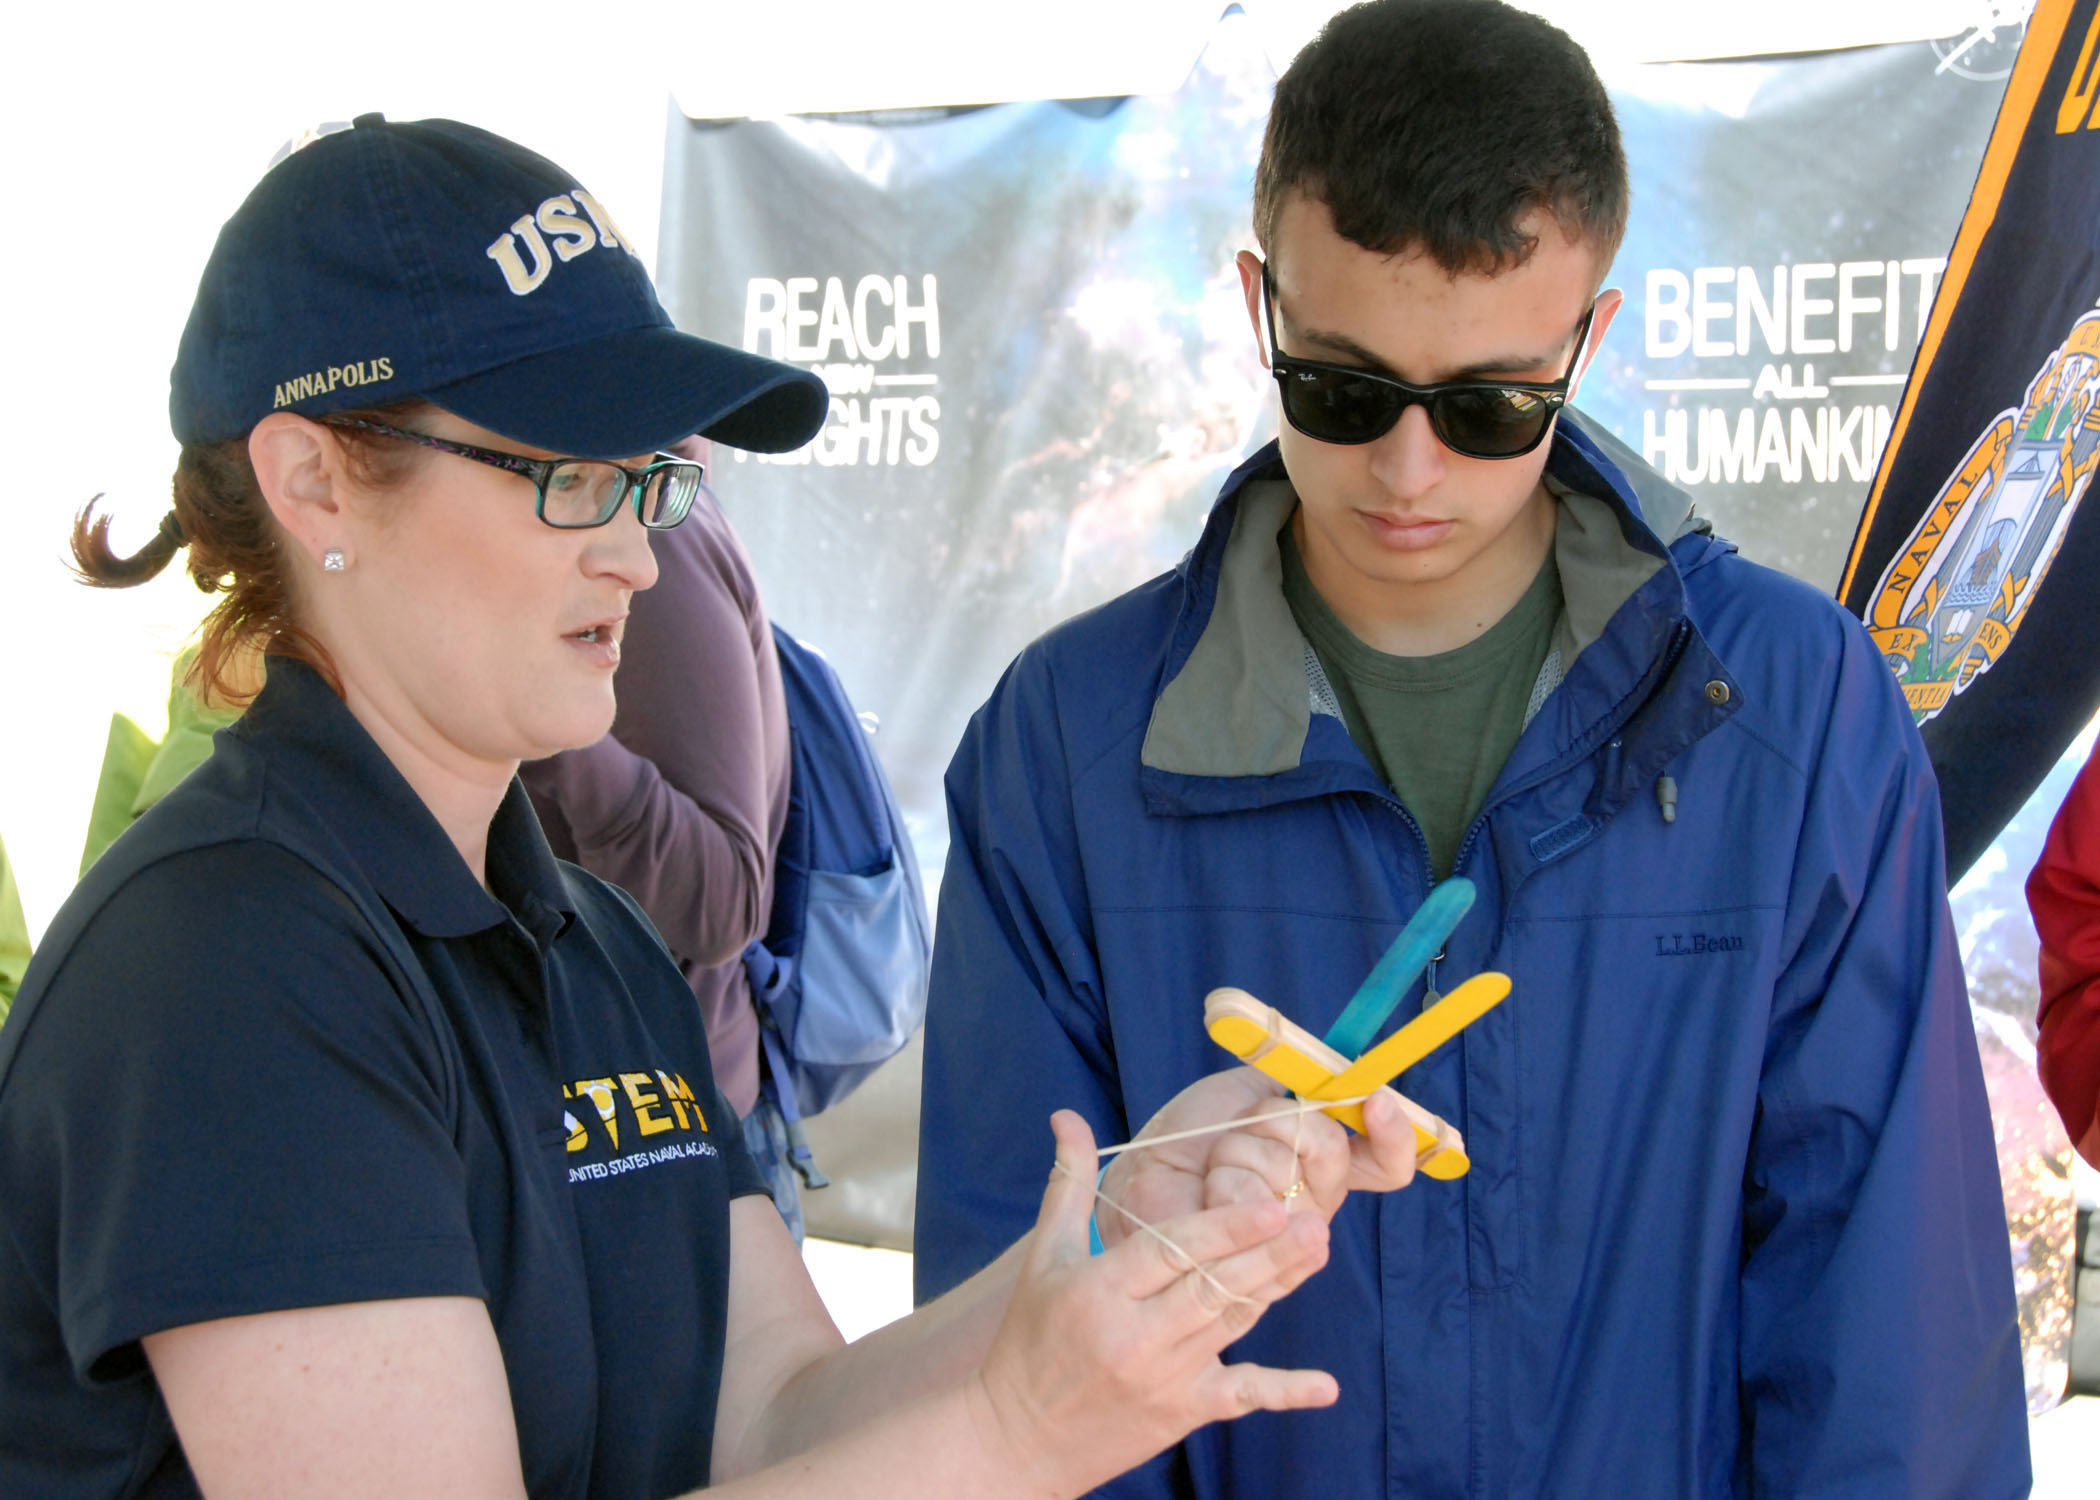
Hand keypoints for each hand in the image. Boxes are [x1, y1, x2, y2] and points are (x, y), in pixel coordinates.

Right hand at [972, 1111, 1334, 1495]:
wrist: (1018, 1437)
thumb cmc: (1030, 1337)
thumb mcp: (1044, 1258)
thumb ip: (1068, 1184)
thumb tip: (1066, 1115)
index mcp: (1098, 1291)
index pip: (1170, 1252)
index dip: (1222, 1229)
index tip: (1269, 1206)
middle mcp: (1134, 1336)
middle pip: (1211, 1287)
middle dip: (1266, 1254)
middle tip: (1313, 1222)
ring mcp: (1162, 1378)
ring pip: (1232, 1324)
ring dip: (1278, 1286)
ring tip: (1317, 1249)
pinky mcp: (1182, 1412)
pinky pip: (1241, 1398)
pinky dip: (1285, 1392)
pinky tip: (1326, 1386)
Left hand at [1097, 1067, 1418, 1254]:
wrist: (1141, 1173)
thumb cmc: (1190, 1134)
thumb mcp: (1248, 1089)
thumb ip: (1294, 1080)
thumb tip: (1337, 1067)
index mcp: (1323, 1162)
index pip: (1387, 1159)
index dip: (1394, 1133)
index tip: (1377, 1101)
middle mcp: (1318, 1200)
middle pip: (1330, 1152)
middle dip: (1275, 1125)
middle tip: (1237, 1132)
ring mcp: (1293, 1238)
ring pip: (1289, 1174)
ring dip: (1237, 1157)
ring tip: (1211, 1172)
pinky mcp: (1264, 1268)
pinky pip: (1267, 1217)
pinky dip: (1226, 1189)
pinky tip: (1209, 1199)